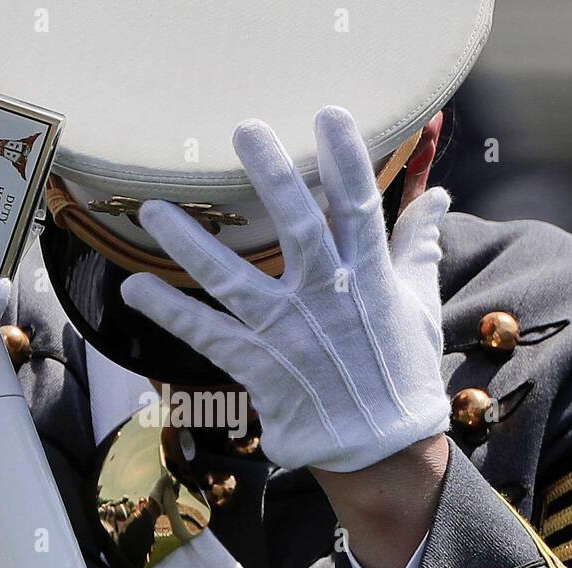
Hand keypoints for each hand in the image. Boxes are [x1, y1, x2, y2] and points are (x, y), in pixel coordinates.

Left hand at [120, 106, 450, 472]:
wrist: (381, 448)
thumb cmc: (401, 373)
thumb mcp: (418, 306)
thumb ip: (416, 247)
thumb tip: (438, 197)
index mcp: (369, 278)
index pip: (360, 208)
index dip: (347, 160)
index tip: (329, 115)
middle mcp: (326, 299)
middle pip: (297, 228)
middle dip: (272, 176)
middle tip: (245, 130)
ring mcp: (288, 333)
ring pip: (233, 279)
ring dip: (190, 244)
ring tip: (153, 210)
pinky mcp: (259, 366)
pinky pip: (207, 335)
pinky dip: (169, 313)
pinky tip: (133, 287)